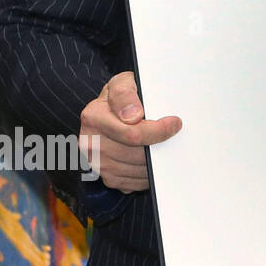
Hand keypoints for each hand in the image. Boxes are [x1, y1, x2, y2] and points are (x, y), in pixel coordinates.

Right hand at [78, 71, 181, 191]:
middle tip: (174, 136)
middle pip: (138, 155)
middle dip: (161, 146)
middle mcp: (91, 143)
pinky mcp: (107, 177)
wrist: (107, 110)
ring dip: (157, 162)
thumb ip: (125, 94)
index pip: (133, 134)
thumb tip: (133, 115)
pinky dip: (149, 174)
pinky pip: (135, 183)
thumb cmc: (121, 96)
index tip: (175, 123)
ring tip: (165, 146)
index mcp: (94, 118)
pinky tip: (155, 160)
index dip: (159, 131)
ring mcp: (97, 164)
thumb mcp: (122, 82)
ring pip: (139, 171)